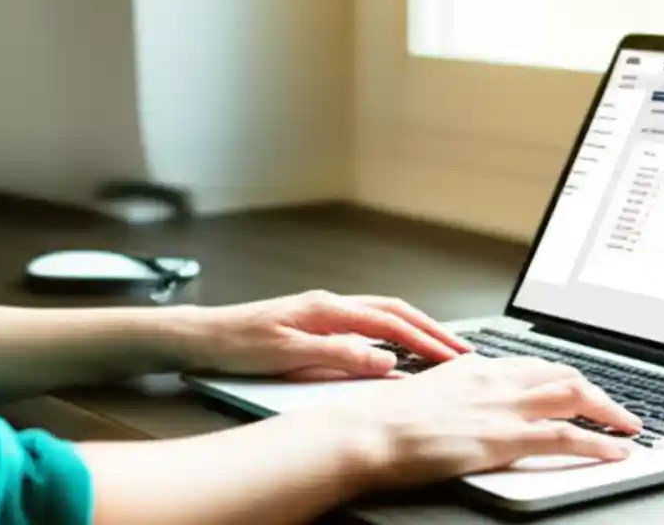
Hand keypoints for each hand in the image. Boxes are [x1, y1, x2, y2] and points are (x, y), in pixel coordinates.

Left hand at [171, 290, 471, 380]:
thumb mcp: (289, 355)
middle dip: (431, 330)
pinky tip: (397, 346)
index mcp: (328, 308)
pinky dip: (392, 332)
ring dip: (414, 329)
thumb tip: (385, 360)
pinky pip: (367, 322)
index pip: (390, 322)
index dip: (425, 340)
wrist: (202, 335)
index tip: (451, 356)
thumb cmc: (237, 344)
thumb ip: (339, 355)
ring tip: (440, 347)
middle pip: (395, 311)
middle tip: (461, 351)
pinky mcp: (316, 321)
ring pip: (383, 314)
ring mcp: (324, 310)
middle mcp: (330, 303)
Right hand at [300, 354, 643, 487]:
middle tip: (616, 411)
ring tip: (629, 429)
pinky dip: (597, 443)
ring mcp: (502, 408)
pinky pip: (565, 437)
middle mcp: (496, 380)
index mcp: (477, 368)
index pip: (537, 365)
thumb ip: (456, 393)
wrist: (367, 431)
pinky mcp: (502, 438)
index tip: (584, 389)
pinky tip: (614, 452)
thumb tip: (466, 401)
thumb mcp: (428, 393)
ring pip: (574, 397)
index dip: (568, 378)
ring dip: (609, 413)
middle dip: (598, 394)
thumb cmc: (385, 420)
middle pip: (564, 375)